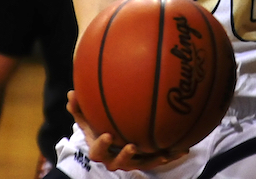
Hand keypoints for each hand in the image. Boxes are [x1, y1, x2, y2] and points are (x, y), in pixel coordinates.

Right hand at [66, 91, 184, 172]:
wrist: (114, 137)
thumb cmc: (100, 124)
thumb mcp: (88, 116)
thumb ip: (80, 107)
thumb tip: (71, 93)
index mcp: (101, 148)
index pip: (97, 151)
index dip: (101, 145)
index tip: (107, 135)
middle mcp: (116, 158)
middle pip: (118, 162)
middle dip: (125, 156)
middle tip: (132, 145)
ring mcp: (133, 161)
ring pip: (142, 163)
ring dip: (153, 159)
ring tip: (164, 153)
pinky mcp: (148, 159)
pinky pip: (160, 158)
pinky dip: (172, 154)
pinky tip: (185, 148)